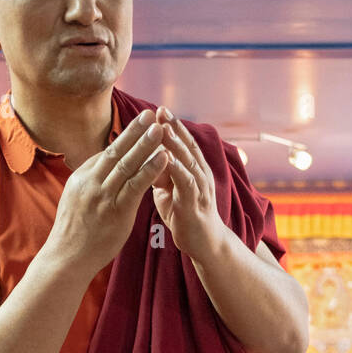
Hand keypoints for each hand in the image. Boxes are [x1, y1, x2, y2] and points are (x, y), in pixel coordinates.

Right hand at [48, 110, 170, 275]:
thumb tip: (103, 173)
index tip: (140, 124)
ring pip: (126, 164)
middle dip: (135, 131)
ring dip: (145, 144)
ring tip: (161, 129)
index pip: (106, 154)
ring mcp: (102, 196)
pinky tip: (164, 158)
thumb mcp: (76, 202)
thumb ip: (91, 186)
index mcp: (81, 178)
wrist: (66, 259)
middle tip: (151, 115)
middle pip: (115, 151)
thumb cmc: (74, 235)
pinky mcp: (115, 211)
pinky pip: (135, 186)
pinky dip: (150, 169)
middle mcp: (91, 182)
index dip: (125, 138)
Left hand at [150, 106, 225, 262]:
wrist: (204, 243)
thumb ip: (160, 174)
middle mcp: (200, 174)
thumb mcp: (169, 191)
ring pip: (188, 160)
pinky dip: (178, 170)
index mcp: (193, 169)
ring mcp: (199, 187)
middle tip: (161, 109)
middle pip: (187, 145)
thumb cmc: (186, 215)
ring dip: (176, 144)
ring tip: (164, 128)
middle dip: (173, 127)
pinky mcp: (195, 203)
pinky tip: (168, 160)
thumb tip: (146, 161)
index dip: (171, 126)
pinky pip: (187, 183)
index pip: (182, 142)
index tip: (157, 109)